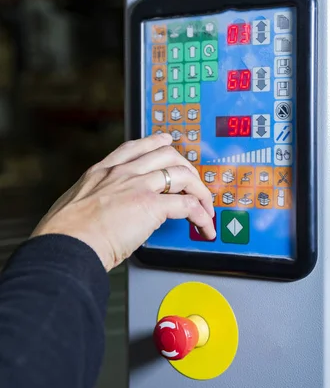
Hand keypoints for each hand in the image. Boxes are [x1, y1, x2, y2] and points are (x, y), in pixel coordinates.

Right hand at [31, 134, 214, 270]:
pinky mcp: (151, 204)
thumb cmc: (65, 234)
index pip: (136, 147)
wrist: (67, 244)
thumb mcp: (75, 204)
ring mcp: (138, 185)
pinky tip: (203, 226)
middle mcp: (123, 172)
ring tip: (205, 208)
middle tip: (194, 184)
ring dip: (200, 192)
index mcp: (102, 171)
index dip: (157, 143)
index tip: (166, 142)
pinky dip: (202, 216)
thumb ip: (94, 200)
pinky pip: (189, 205)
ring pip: (183, 175)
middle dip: (187, 169)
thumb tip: (103, 212)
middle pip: (167, 155)